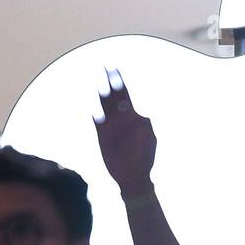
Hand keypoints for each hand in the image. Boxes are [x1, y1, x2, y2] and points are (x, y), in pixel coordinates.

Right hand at [93, 68, 156, 197]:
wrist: (134, 176)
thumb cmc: (144, 157)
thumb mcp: (149, 138)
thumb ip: (144, 126)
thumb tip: (140, 115)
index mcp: (133, 117)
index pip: (125, 94)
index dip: (120, 81)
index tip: (115, 68)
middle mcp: (120, 118)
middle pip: (113, 96)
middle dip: (109, 82)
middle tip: (105, 68)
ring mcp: (111, 126)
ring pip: (104, 107)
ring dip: (101, 96)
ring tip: (99, 86)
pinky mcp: (102, 137)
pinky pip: (97, 123)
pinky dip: (96, 117)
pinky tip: (95, 112)